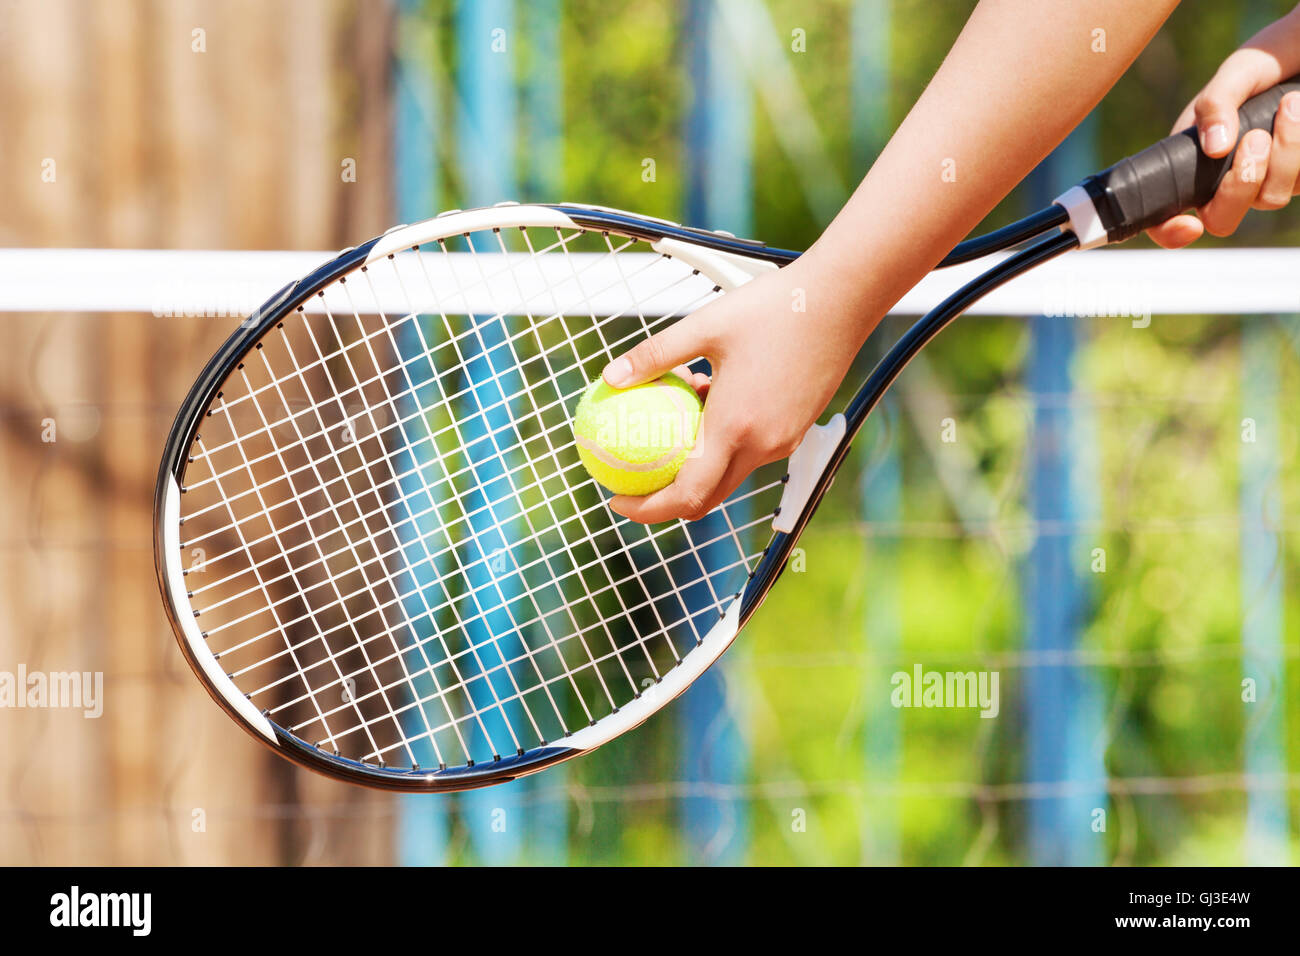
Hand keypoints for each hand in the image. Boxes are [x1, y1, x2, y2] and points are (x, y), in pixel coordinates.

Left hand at [600, 255, 867, 523]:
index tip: (619, 499)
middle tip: (633, 479)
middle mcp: (762, 445)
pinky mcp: (796, 431)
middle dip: (666, 499)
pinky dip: (724, 443)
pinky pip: (751, 452)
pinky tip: (712, 399)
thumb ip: (654, 355)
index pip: (687, 495)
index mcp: (735, 428)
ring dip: (697, 463)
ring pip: (729, 474)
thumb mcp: (704, 326)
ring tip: (676, 415)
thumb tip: (611, 376)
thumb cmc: (774, 308)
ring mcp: (783, 442)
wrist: (840, 301)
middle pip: (708, 497)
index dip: (648, 509)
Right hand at [1147, 10, 1299, 247]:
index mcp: (1192, 159)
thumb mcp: (1235, 74)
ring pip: (1270, 198)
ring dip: (1284, 153)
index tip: (1189, 227)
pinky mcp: (1299, 175)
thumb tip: (1214, 148)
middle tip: (1256, 137)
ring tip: (1292, 104)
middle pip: (1222, 219)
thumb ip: (1215, 104)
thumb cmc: (1268, 58)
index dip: (1169, 231)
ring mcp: (1264, 180)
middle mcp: (1223, 177)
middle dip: (1241, 182)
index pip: (1166, 213)